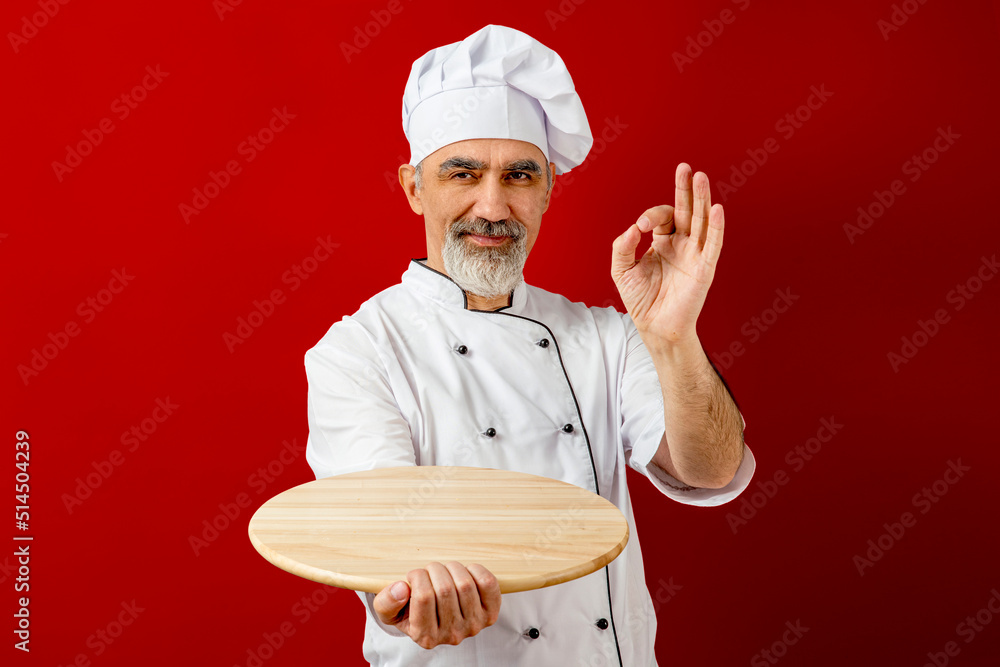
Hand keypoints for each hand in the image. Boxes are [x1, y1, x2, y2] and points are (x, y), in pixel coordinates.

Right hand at [373, 561, 500, 649]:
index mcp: (425, 636)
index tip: (414, 576)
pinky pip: (487, 584)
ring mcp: (474, 625)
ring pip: (465, 584)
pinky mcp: (490, 613)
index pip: (423, 597)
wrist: (438, 621)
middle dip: (434, 570)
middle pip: (444, 589)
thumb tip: (401, 588)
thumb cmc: (412, 613)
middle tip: (429, 571)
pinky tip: (465, 572)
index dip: (417, 577)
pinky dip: (476, 570)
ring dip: (452, 568)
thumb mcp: (390, 612)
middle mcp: (452, 635)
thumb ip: (386, 603)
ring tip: (445, 572)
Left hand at [611, 163, 723, 343]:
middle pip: (686, 210)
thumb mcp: (621, 270)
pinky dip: (716, 226)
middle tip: (684, 168)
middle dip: (685, 189)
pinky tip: (716, 209)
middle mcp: (682, 244)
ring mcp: (695, 254)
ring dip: (702, 199)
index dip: (651, 215)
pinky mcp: (704, 268)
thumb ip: (622, 247)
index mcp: (663, 242)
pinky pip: (713, 244)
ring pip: (701, 220)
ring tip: (700, 177)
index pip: (662, 217)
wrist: (655, 326)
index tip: (640, 227)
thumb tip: (632, 228)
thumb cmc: (641, 300)